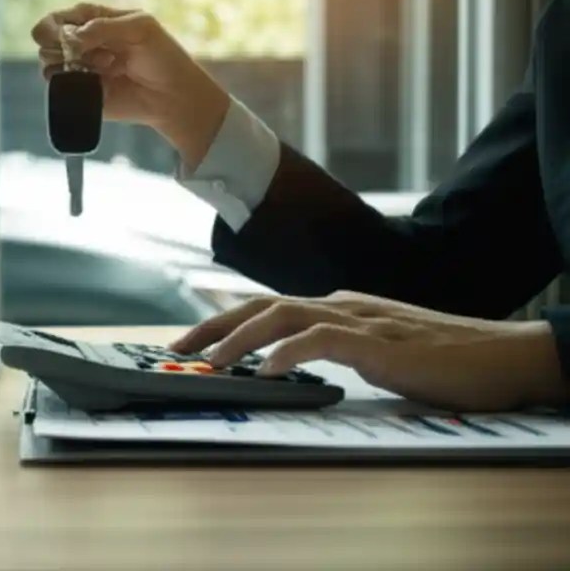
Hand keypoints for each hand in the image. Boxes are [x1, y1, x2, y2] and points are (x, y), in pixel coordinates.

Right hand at [30, 3, 229, 169]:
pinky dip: (71, 83)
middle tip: (89, 53)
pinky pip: (57, 87)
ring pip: (47, 61)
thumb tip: (69, 37)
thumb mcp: (140, 28)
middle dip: (60, 45)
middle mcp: (81, 42)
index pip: (57, 17)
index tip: (67, 36)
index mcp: (93, 20)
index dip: (54, 25)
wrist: (173, 96)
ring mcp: (79, 68)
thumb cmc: (163, 56)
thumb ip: (103, 27)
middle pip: (44, 38)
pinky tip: (99, 82)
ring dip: (72, 64)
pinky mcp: (80, 92)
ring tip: (106, 66)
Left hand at [169, 290, 568, 411]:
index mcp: (339, 307)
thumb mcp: (377, 353)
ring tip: (209, 363)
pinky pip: (320, 340)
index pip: (269, 309)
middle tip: (177, 351)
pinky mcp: (377, 341)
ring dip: (239, 339)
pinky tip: (264, 372)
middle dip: (214, 326)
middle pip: (262, 306)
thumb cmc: (443, 359)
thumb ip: (339, 351)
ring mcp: (359, 319)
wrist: (501, 355)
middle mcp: (341, 305)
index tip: (192, 345)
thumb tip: (297, 363)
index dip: (226, 323)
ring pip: (282, 317)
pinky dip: (286, 354)